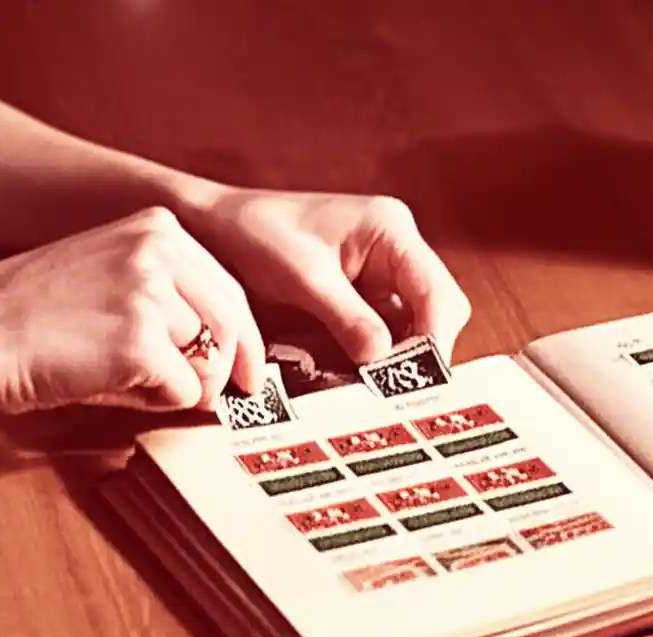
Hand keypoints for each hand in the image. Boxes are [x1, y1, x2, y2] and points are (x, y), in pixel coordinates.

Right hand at [0, 207, 264, 413]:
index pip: (229, 288)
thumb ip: (167, 290)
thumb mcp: (109, 269)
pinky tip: (115, 387)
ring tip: (135, 382)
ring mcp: (152, 294)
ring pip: (209, 361)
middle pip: (233, 323)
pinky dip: (157, 403)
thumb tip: (226, 343)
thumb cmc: (36, 313)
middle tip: (238, 395)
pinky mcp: (142, 342)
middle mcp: (160, 251)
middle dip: (239, 367)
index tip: (251, 365)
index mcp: (158, 228)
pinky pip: (184, 391)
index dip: (246, 335)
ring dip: (183, 385)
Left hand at [178, 188, 470, 363]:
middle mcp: (396, 251)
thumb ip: (347, 318)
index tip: (412, 381)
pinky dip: (378, 360)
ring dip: (400, 360)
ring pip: (416, 327)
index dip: (433, 339)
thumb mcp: (302, 278)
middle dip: (422, 353)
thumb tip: (384, 361)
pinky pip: (387, 334)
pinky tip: (360, 381)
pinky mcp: (363, 298)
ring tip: (376, 393)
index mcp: (390, 229)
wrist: (214, 226)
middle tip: (395, 392)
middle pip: (438, 311)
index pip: (437, 292)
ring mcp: (383, 275)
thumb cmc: (254, 234)